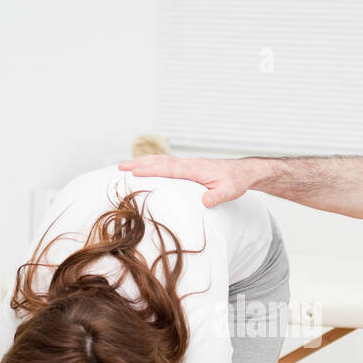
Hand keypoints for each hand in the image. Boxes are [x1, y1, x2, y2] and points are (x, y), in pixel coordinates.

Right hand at [117, 153, 256, 207]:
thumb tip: (204, 201)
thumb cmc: (235, 182)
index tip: (135, 171)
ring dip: (143, 162)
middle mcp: (189, 164)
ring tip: (125, 165)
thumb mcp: (229, 191)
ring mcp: (187, 164)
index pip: (170, 169)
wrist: (242, 172)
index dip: (152, 170)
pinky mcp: (187, 167)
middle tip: (120, 167)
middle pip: (160, 162)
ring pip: (161, 160)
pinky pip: (166, 163)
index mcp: (196, 169)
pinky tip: (144, 166)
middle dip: (140, 164)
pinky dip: (152, 163)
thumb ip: (217, 196)